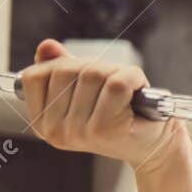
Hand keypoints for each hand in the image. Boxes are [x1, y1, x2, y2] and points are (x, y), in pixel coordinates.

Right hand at [19, 38, 189, 173]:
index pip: (35, 75)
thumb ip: (62, 68)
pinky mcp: (105, 128)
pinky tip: (138, 91)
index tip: (86, 83)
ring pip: (91, 73)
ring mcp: (78, 132)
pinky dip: (133, 77)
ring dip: (113, 72)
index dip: (63, 66)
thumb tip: (46, 46)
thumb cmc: (122, 114)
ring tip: (124, 93)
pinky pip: (116, 82)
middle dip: (91, 67)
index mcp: (43, 123)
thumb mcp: (86, 88)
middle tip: (112, 88)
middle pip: (64, 70)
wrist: (157, 145)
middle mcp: (56, 131)